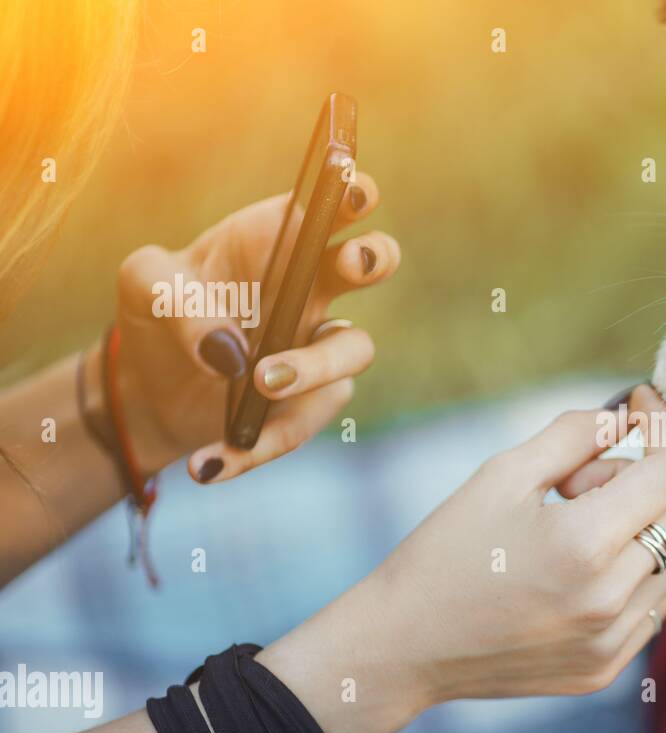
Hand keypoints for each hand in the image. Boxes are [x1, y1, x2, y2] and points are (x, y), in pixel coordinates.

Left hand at [112, 173, 399, 481]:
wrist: (147, 387)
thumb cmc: (157, 313)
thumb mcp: (145, 287)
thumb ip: (179, 301)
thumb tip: (228, 352)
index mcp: (281, 241)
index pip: (335, 206)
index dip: (355, 194)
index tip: (355, 192)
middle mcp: (313, 290)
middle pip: (374, 263)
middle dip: (373, 258)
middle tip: (349, 267)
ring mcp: (318, 347)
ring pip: (354, 350)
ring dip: (314, 366)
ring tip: (258, 383)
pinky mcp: (308, 404)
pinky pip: (304, 424)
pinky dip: (258, 448)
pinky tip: (210, 461)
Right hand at [281, 400, 665, 732]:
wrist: (404, 646)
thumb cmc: (448, 550)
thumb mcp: (503, 474)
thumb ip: (577, 433)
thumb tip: (633, 415)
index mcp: (586, 543)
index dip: (661, 427)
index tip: (637, 408)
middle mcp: (611, 599)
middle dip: (646, 478)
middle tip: (581, 483)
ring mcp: (613, 642)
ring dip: (644, 529)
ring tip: (575, 533)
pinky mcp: (607, 669)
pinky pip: (655, 605)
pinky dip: (634, 577)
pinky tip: (577, 574)